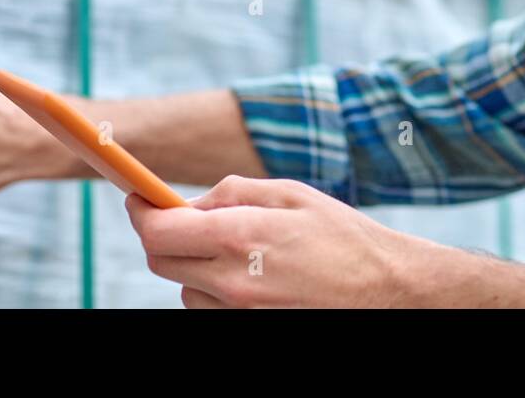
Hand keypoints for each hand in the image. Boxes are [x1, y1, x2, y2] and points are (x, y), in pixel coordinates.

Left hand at [125, 175, 428, 307]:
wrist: (387, 291)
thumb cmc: (342, 236)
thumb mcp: (290, 194)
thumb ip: (232, 192)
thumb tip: (188, 202)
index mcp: (242, 236)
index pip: (159, 231)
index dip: (140, 212)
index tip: (138, 199)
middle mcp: (233, 282)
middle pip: (161, 262)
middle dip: (163, 236)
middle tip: (184, 220)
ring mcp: (239, 315)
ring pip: (184, 289)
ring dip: (194, 267)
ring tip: (241, 252)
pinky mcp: (248, 332)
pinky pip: (209, 312)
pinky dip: (215, 292)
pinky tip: (252, 278)